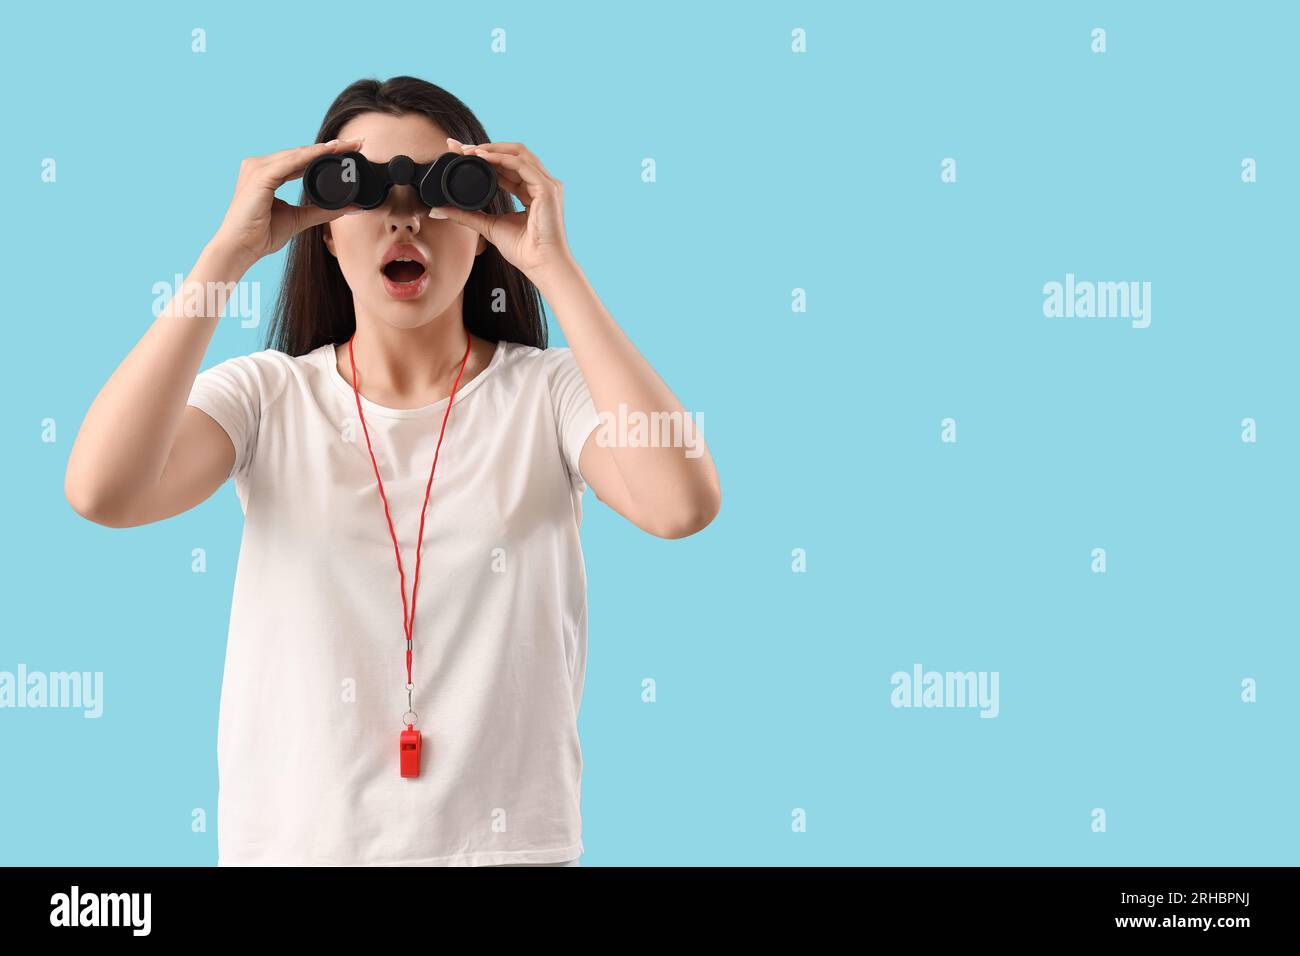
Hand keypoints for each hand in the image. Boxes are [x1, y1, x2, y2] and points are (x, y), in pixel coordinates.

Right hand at [210, 138, 363, 269]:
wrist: (240, 248)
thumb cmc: (261, 235)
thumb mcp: (298, 219)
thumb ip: (321, 210)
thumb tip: (349, 207)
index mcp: (267, 173)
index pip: (301, 160)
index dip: (326, 155)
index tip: (350, 150)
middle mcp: (260, 165)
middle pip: (301, 153)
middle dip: (331, 148)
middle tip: (358, 142)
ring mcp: (257, 167)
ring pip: (298, 154)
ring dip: (325, 149)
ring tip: (348, 145)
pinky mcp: (259, 175)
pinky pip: (290, 163)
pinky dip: (311, 156)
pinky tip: (329, 152)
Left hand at [434, 138, 575, 280]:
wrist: (540, 265)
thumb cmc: (524, 251)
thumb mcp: (488, 227)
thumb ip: (467, 215)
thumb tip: (439, 210)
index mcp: (532, 190)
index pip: (507, 165)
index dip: (485, 156)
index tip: (460, 152)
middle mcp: (541, 183)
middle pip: (512, 154)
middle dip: (485, 147)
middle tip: (459, 146)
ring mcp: (547, 184)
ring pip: (518, 153)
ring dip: (491, 148)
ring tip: (467, 150)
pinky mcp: (547, 188)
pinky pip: (521, 164)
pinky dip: (500, 158)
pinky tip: (482, 157)